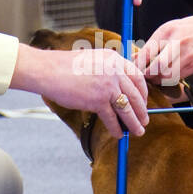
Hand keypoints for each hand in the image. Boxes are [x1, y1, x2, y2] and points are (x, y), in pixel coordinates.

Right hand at [11, 44, 147, 137]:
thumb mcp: (93, 60)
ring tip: (137, 131)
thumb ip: (107, 69)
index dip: (143, 92)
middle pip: (136, 95)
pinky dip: (116, 128)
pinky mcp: (98, 100)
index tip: (143, 102)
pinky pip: (112, 118)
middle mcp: (115, 71)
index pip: (138, 77)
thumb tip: (117, 87)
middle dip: (142, 111)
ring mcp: (108, 86)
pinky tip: (118, 134)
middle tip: (144, 120)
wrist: (48, 70)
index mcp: (115, 59)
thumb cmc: (65, 66)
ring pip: (127, 109)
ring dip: (134, 123)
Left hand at [134, 14, 192, 83]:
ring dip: (156, 79)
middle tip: (142, 73)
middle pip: (157, 68)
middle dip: (146, 74)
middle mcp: (179, 46)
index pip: (148, 53)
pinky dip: (167, 79)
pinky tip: (163, 74)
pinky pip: (176, 78)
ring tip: (152, 74)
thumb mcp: (168, 29)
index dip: (137, 64)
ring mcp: (188, 58)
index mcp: (169, 33)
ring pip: (166, 77)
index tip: (132, 67)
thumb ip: (151, 44)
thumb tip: (135, 58)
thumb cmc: (188, 29)